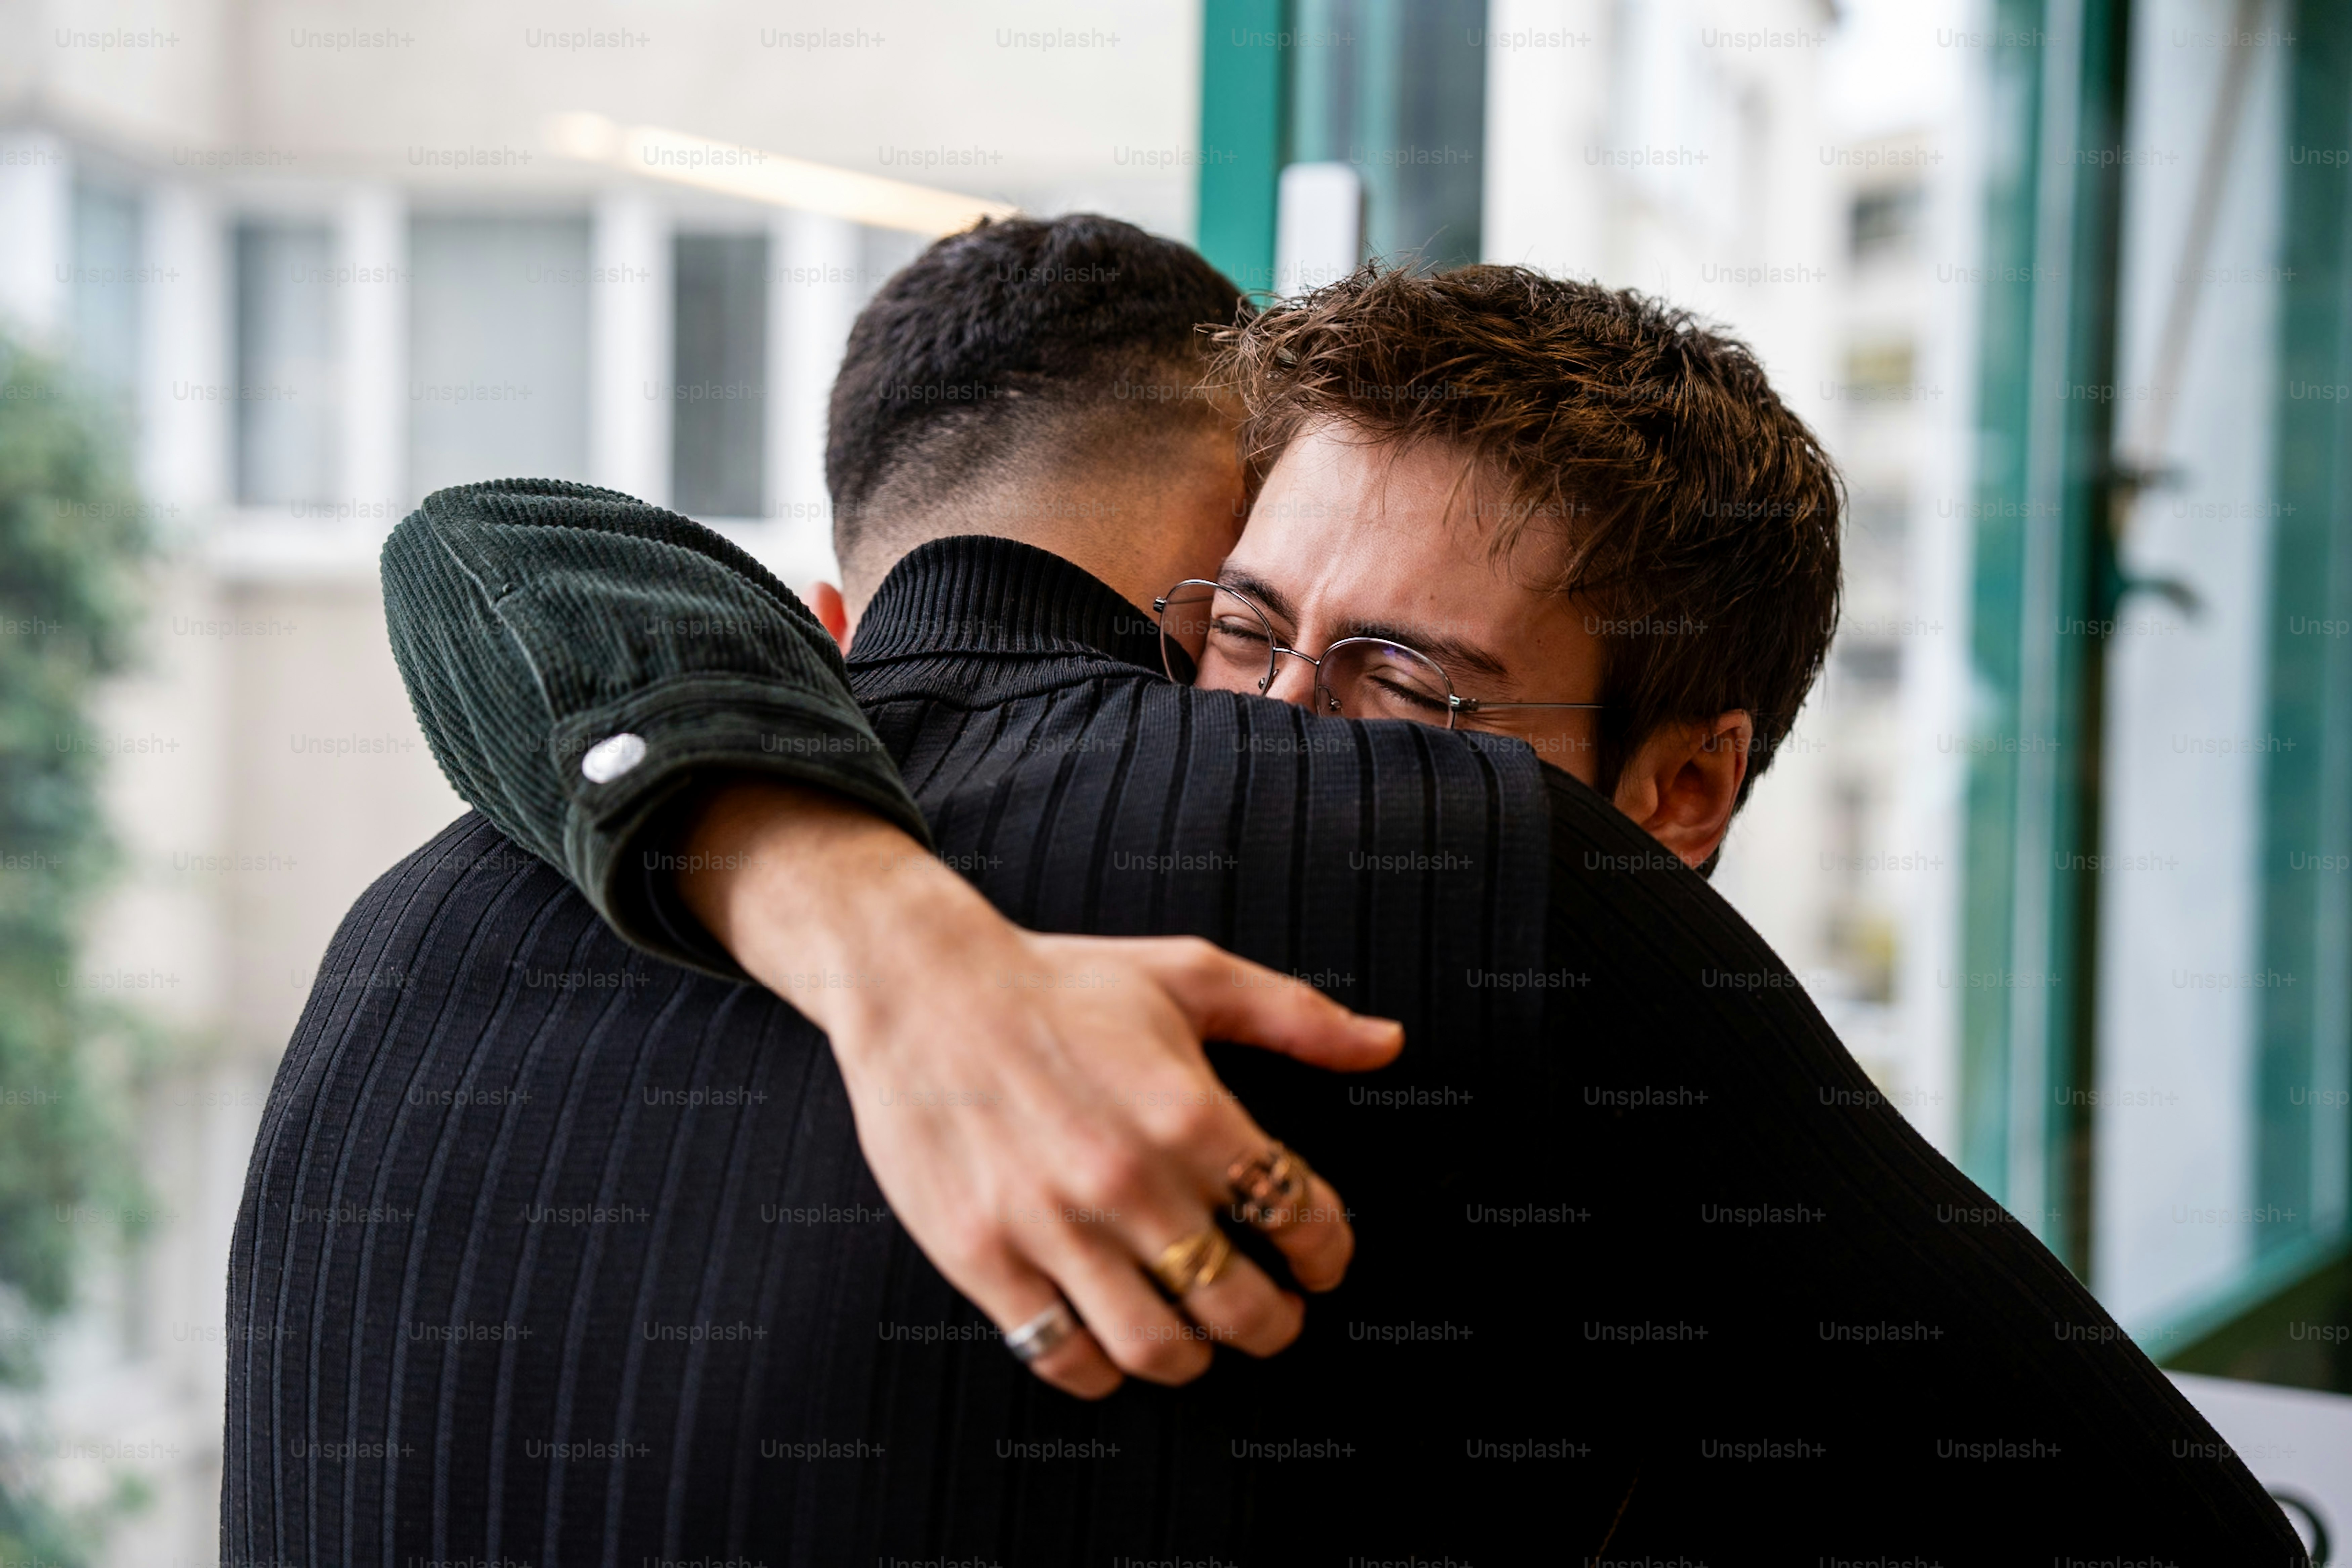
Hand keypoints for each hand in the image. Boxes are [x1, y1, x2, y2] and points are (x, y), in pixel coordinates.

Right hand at [679, 780, 1403, 1398]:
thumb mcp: (1191, 976)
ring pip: (1154, 1347)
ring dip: (1192, 1359)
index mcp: (1188, 1113)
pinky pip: (1059, 1352)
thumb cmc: (1062, 981)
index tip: (1321, 1259)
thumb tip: (1387, 1044)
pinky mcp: (983, 1254)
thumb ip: (1297, 1017)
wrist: (923, 985)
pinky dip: (1098, 1369)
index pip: (1299, 1217)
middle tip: (1273, 1316)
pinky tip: (1111, 1344)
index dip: (1326, 1251)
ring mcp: (1050, 1224)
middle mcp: (1126, 1179)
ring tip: (1198, 1340)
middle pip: (1237, 1305)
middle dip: (1274, 1323)